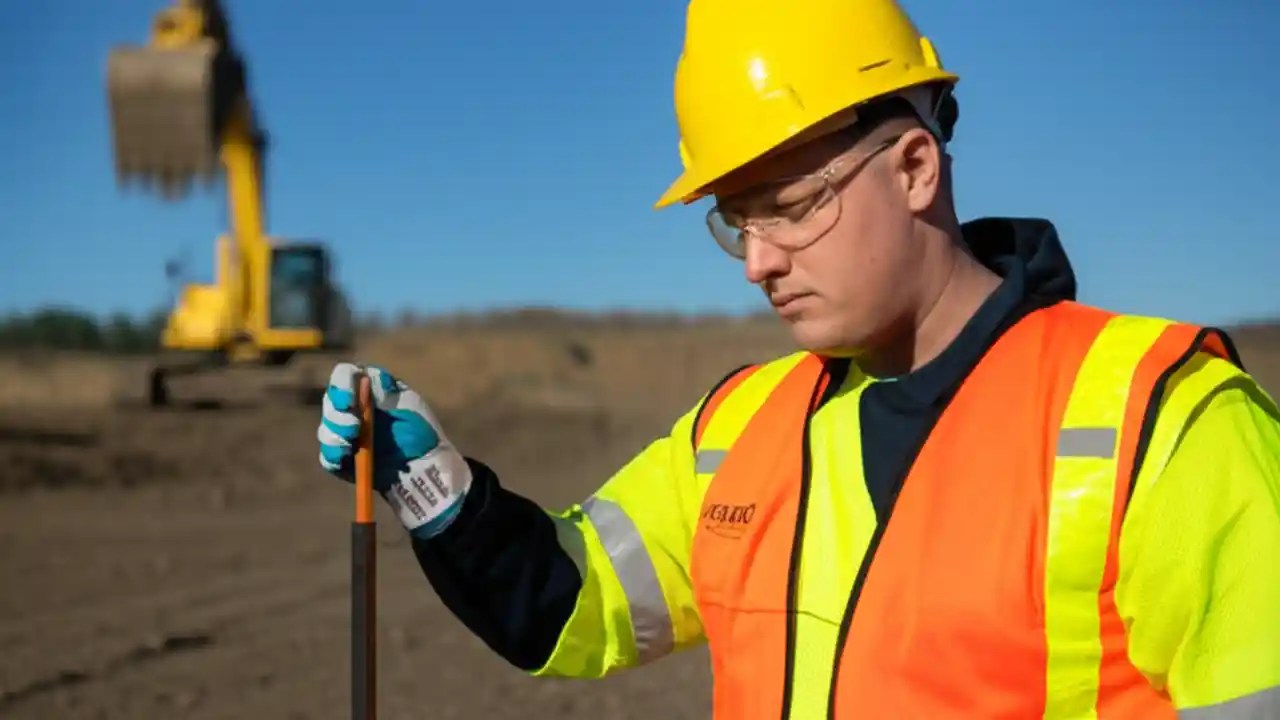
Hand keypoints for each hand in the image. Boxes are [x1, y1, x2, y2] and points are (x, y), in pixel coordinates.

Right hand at [317, 363, 471, 538]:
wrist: (424, 468)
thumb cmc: (421, 432)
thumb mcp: (409, 406)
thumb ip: (387, 392)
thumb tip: (367, 378)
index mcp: (368, 389)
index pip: (344, 375)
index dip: (341, 384)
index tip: (349, 401)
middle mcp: (352, 408)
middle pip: (330, 401)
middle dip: (338, 415)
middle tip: (354, 426)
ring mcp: (344, 433)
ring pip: (326, 429)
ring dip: (335, 435)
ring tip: (351, 444)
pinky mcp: (341, 457)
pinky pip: (327, 455)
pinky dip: (333, 455)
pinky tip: (345, 457)